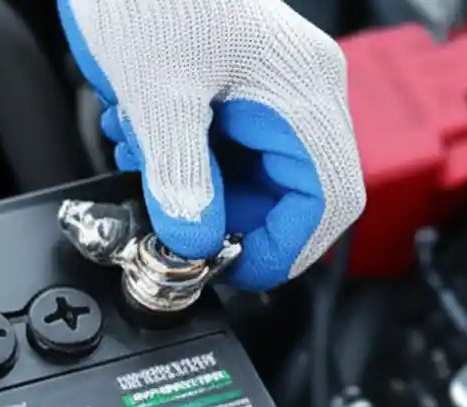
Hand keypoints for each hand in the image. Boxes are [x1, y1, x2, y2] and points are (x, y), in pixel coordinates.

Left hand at [58, 0, 366, 290]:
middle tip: (172, 224)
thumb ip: (180, 177)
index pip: (326, 202)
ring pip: (252, 169)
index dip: (280, 251)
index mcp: (301, 91)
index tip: (229, 273)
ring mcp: (272, 79)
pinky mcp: (238, 74)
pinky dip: (185, 154)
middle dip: (226, 217)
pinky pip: (227, 139)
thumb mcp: (157, 96)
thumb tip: (194, 240)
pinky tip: (140, 135)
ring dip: (196, 184)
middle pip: (291, 191)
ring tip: (142, 162)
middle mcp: (300, 85)